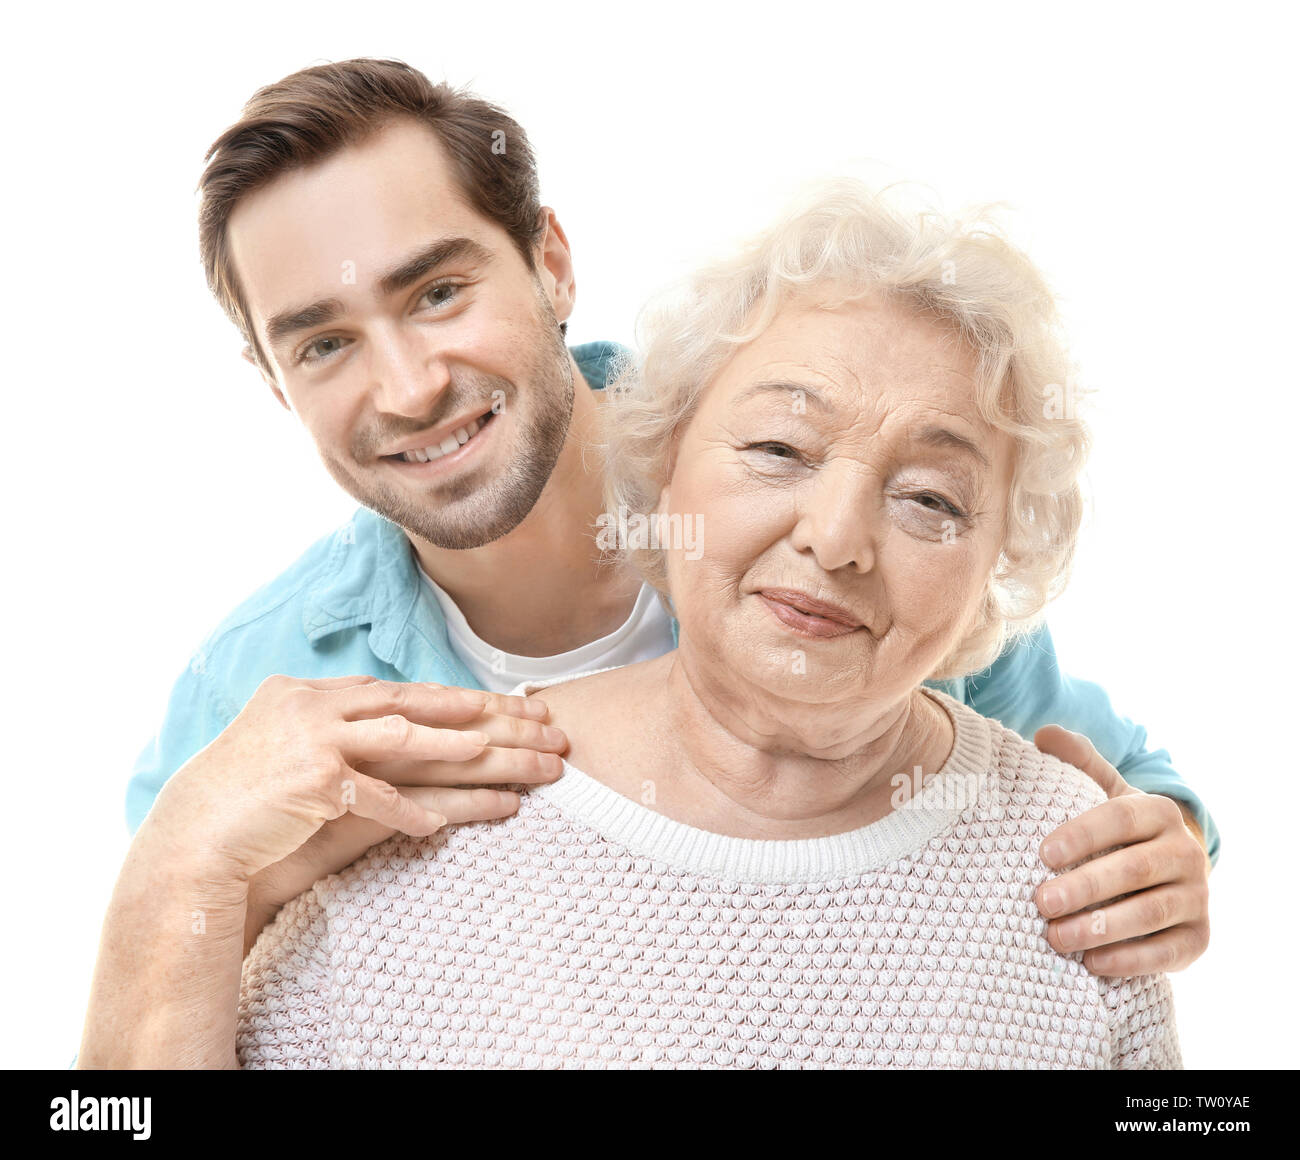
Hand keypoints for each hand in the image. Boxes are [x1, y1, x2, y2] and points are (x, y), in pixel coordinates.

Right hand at [242, 680, 568, 947]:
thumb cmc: (247, 795)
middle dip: (481, 714)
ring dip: (453, 747)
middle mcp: (316, 707)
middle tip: (537, 722)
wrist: (194, 833)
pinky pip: (373, 797)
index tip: (512, 704)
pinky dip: (407, 811)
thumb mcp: (293, 748)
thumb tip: (396, 727)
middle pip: (415, 707)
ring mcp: (314, 742)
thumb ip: (341, 730)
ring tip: (499, 755)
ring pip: (401, 739)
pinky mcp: (312, 783)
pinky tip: (438, 825)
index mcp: (313, 692)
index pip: (400, 691)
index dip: (459, 698)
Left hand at [1031, 725, 1210, 976]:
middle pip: (1134, 869)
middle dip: (1085, 887)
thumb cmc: (1115, 830)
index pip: (1120, 818)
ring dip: (1102, 927)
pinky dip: (1130, 959)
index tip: (1042, 854)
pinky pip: (1168, 951)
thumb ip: (1076, 762)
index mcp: (1158, 811)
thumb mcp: (1099, 792)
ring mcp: (1197, 896)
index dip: (1082, 835)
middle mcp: (1186, 852)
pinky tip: (1092, 963)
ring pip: (1151, 911)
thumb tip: (1044, 735)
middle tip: (1041, 902)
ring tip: (1056, 937)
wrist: (1162, 874)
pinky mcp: (1199, 937)